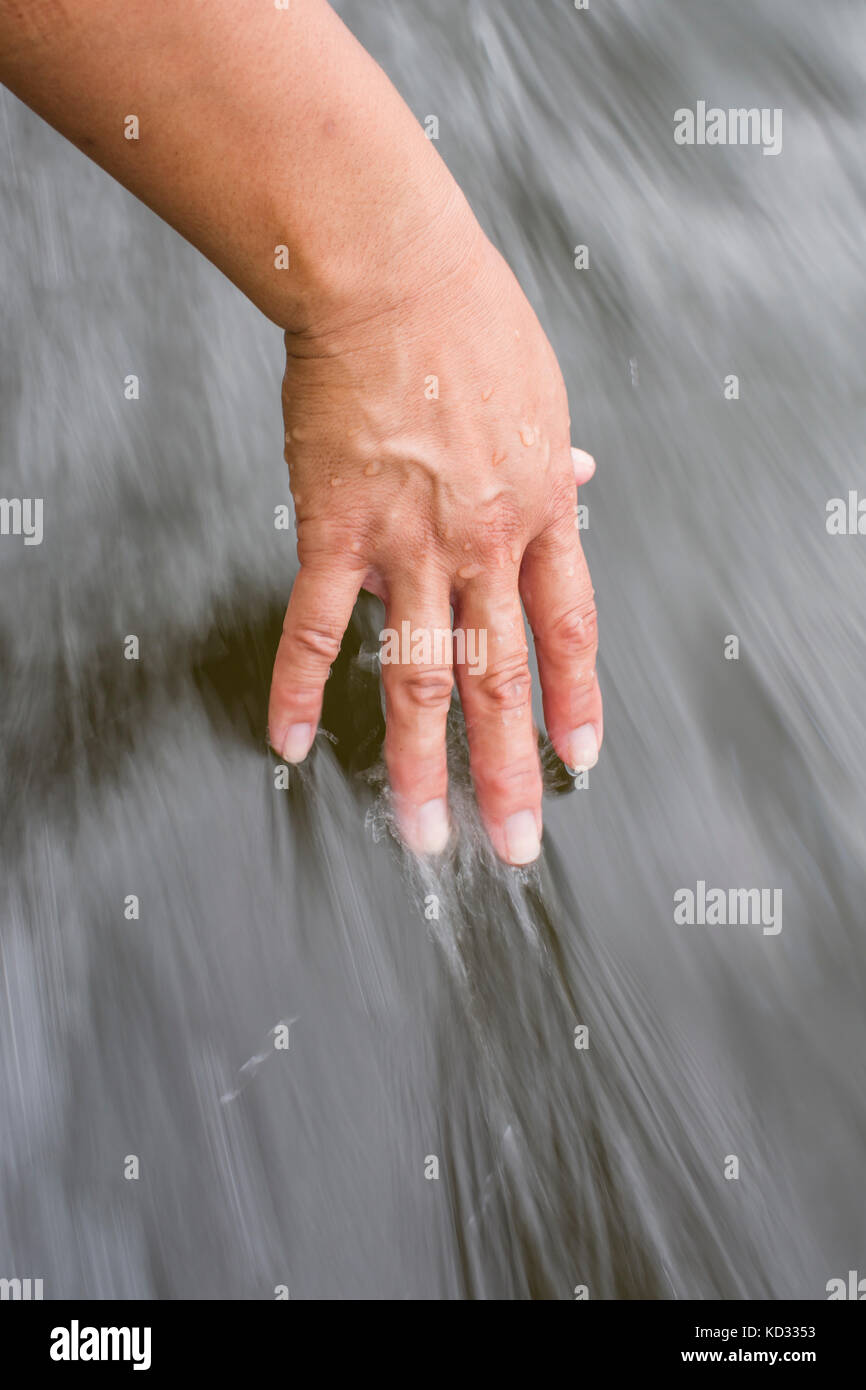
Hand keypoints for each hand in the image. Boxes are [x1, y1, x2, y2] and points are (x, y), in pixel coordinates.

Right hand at [268, 215, 601, 864]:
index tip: (577, 759)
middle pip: (501, 679)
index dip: (573, 702)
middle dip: (511, 772)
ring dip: (420, 764)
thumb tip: (581, 485)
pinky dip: (299, 689)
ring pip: (418, 675)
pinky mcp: (335, 532)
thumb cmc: (468, 326)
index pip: (567, 632)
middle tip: (515, 842)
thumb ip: (552, 465)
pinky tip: (288, 742)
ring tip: (421, 832)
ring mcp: (409, 545)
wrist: (391, 279)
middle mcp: (481, 545)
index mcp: (537, 516)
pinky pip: (315, 627)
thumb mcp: (541, 398)